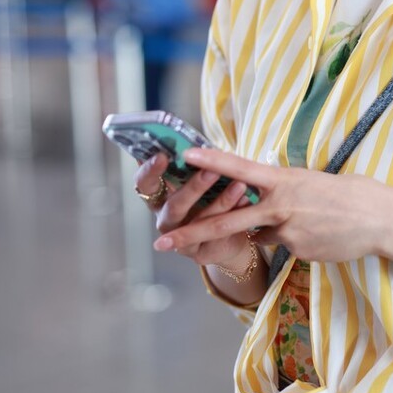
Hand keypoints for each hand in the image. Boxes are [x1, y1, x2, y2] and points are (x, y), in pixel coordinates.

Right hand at [134, 152, 254, 273]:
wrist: (228, 234)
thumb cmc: (210, 197)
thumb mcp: (199, 178)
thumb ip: (195, 163)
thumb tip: (195, 139)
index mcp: (160, 197)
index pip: (145, 184)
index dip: (149, 171)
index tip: (162, 155)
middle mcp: (165, 219)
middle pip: (173, 206)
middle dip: (193, 187)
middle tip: (210, 170)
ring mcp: (180, 240)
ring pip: (198, 223)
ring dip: (220, 202)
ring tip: (240, 184)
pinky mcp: (199, 252)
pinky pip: (217, 235)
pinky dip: (232, 216)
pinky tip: (246, 201)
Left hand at [150, 146, 392, 267]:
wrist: (378, 216)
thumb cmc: (345, 194)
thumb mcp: (307, 183)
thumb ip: (278, 192)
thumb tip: (258, 202)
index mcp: (282, 179)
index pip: (240, 168)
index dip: (212, 162)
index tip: (186, 156)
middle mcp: (280, 202)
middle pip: (227, 218)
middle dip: (192, 231)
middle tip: (162, 240)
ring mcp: (287, 227)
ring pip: (253, 233)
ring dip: (237, 236)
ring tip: (219, 238)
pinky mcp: (297, 248)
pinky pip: (280, 245)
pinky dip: (291, 239)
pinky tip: (317, 234)